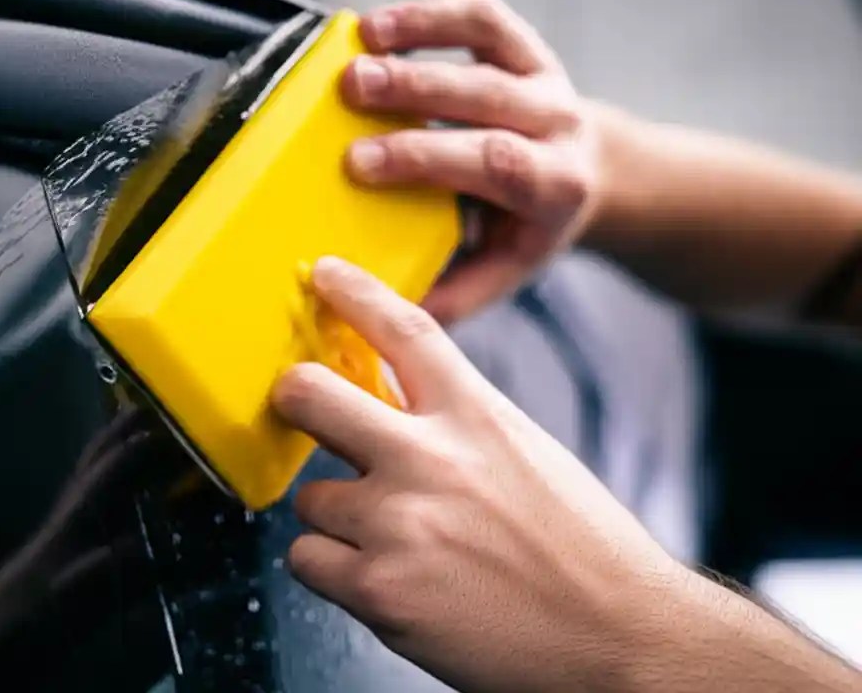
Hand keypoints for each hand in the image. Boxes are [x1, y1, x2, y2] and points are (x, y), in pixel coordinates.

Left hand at [272, 257, 683, 692]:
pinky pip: (307, 559)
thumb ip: (459, 428)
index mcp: (478, 417)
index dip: (355, 293)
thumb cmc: (586, 554)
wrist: (623, 639)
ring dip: (336, 519)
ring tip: (391, 543)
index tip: (325, 275)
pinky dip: (331, 571)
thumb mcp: (528, 457)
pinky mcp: (377, 588)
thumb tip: (395, 411)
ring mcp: (397, 523)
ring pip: (309, 497)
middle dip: (292, 395)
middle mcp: (430, 459)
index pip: (403, 330)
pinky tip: (380, 580)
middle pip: (312, 394)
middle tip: (293, 401)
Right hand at [344, 0, 602, 321]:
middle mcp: (550, 117)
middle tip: (351, 86)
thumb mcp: (508, 270)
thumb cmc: (533, 225)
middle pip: (483, 92)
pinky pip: (483, 1)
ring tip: (363, 32)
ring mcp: (537, 71)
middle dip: (413, 88)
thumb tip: (390, 309)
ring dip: (423, 26)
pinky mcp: (520, 39)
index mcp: (549, 180)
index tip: (362, 164)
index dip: (426, 157)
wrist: (596, 174)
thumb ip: (457, 292)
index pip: (490, 161)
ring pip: (486, 34)